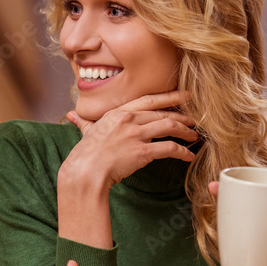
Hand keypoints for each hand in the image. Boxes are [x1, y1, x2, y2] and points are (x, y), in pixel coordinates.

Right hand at [62, 90, 197, 188]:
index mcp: (118, 112)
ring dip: (185, 131)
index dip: (169, 96)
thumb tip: (72, 115)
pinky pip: (169, 148)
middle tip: (194, 119)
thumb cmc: (85, 154)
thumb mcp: (86, 132)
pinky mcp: (142, 152)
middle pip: (163, 113)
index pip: (148, 99)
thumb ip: (84, 122)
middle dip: (181, 115)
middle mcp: (129, 120)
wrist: (85, 170)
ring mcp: (136, 135)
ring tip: (194, 136)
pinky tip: (188, 156)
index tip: (183, 95)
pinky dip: (182, 152)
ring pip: (169, 127)